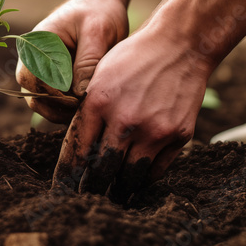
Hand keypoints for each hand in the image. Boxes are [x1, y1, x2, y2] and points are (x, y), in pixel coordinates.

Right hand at [16, 0, 128, 122]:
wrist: (102, 4)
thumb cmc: (100, 12)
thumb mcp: (98, 32)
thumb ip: (87, 61)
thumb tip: (80, 94)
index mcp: (37, 42)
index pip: (31, 76)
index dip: (52, 93)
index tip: (78, 98)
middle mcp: (34, 58)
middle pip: (33, 94)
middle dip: (57, 106)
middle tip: (85, 108)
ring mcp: (43, 70)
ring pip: (42, 103)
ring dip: (62, 111)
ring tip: (88, 108)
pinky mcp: (56, 80)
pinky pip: (55, 102)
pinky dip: (68, 108)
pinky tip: (88, 105)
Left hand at [51, 23, 213, 202]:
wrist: (181, 45)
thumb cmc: (135, 58)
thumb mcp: (101, 77)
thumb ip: (89, 113)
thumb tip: (80, 151)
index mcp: (99, 103)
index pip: (77, 152)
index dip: (68, 176)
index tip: (64, 190)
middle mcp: (125, 120)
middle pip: (102, 171)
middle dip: (91, 190)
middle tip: (86, 201)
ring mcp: (154, 130)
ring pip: (130, 177)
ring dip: (119, 190)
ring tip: (112, 198)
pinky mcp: (178, 135)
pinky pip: (157, 170)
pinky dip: (145, 179)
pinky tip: (137, 180)